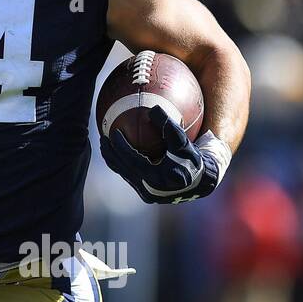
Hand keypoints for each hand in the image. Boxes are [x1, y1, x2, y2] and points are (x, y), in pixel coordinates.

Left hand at [99, 106, 230, 204]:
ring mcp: (146, 193)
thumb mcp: (183, 142)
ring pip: (123, 174)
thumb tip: (154, 108)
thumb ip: (169, 126)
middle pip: (122, 168)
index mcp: (157, 177)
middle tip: (102, 137)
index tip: (113, 132)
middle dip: (109, 153)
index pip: (132, 160)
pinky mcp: (145, 194)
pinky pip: (129, 176)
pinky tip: (118, 151)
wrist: (200, 182)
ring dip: (112, 159)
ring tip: (105, 144)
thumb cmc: (192, 159)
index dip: (120, 146)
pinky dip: (121, 164)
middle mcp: (149, 188)